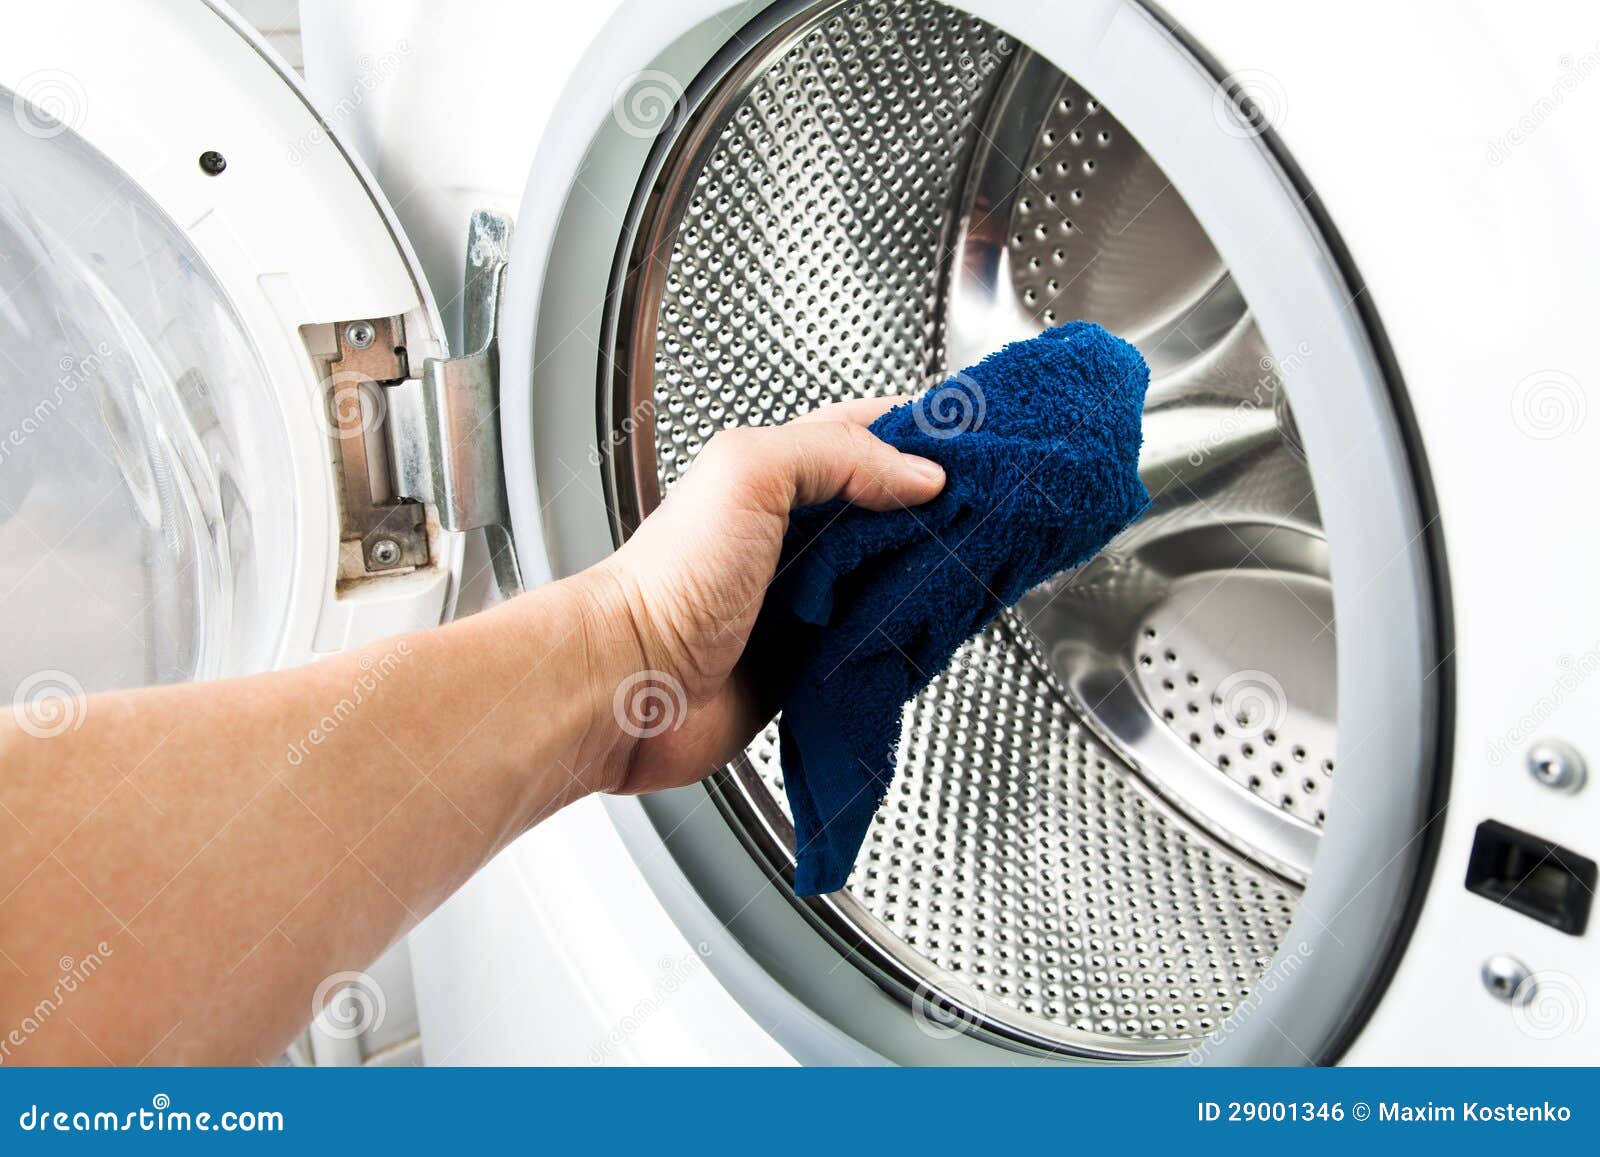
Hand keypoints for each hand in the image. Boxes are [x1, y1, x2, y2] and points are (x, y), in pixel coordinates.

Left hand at [573, 397, 945, 795]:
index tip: (982, 441)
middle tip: (996, 511)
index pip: (870, 435)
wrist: (630, 686)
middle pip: (896, 509)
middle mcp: (799, 536)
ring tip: (979, 568)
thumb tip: (920, 475)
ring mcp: (810, 602)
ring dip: (932, 577)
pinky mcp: (815, 663)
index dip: (925, 433)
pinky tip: (934, 634)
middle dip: (945, 509)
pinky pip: (880, 645)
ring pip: (896, 578)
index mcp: (781, 474)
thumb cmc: (668, 580)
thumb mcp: (749, 474)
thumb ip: (836, 456)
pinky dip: (910, 641)